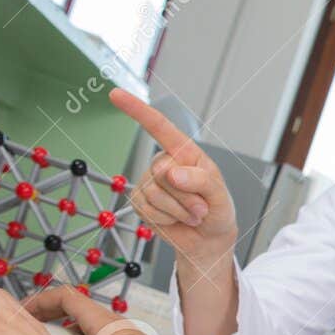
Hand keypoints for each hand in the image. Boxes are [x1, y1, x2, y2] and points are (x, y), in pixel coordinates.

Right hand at [112, 88, 236, 267]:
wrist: (208, 240)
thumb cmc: (217, 211)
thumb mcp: (219, 195)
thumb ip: (200, 181)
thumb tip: (172, 173)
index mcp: (184, 152)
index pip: (159, 127)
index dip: (136, 110)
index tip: (115, 94)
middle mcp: (164, 163)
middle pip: (163, 172)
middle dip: (186, 196)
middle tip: (201, 208)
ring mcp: (149, 182)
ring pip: (155, 195)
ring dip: (179, 211)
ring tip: (192, 215)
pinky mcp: (140, 202)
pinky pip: (148, 211)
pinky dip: (166, 221)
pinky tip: (176, 221)